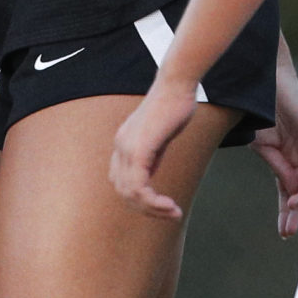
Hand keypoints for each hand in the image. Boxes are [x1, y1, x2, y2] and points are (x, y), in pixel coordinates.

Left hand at [110, 78, 198, 218]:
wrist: (177, 84)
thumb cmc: (174, 105)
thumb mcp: (159, 135)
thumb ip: (151, 154)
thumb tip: (148, 173)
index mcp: (123, 143)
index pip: (121, 181)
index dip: (139, 198)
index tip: (162, 205)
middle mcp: (120, 146)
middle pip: (122, 191)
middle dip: (146, 208)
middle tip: (170, 214)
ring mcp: (127, 147)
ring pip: (130, 193)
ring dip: (152, 209)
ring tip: (173, 213)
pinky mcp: (140, 149)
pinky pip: (139, 186)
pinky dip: (153, 202)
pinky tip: (171, 206)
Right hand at [250, 60, 297, 237]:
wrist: (260, 78)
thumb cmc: (257, 107)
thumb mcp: (262, 145)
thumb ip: (278, 167)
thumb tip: (291, 191)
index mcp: (285, 158)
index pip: (290, 191)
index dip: (287, 212)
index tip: (283, 233)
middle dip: (296, 211)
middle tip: (288, 230)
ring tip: (293, 205)